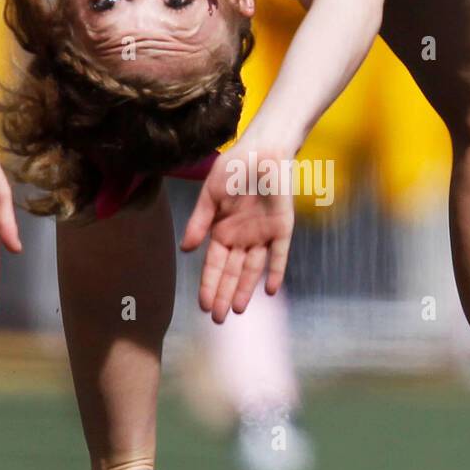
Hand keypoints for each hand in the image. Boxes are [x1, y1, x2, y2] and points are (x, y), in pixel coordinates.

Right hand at [181, 147, 293, 322]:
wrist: (263, 150)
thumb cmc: (233, 168)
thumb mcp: (210, 194)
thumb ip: (200, 221)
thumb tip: (186, 250)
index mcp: (222, 231)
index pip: (214, 266)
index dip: (208, 285)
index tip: (203, 306)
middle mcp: (242, 238)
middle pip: (231, 273)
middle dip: (224, 295)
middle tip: (218, 319)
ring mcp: (263, 235)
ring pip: (252, 269)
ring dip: (245, 289)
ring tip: (237, 310)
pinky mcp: (282, 229)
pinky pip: (279, 255)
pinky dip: (275, 272)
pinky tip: (269, 291)